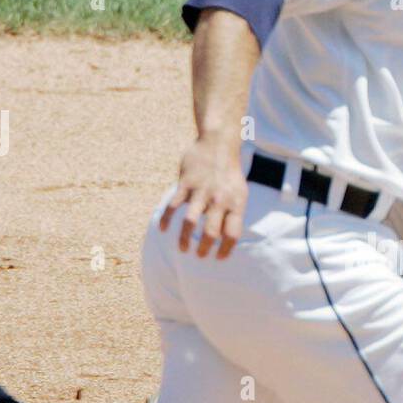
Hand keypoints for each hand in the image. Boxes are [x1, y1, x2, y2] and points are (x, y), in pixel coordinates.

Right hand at [158, 138, 247, 257]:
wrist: (218, 143)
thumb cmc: (230, 173)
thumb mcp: (240, 192)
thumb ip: (233, 213)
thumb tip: (227, 237)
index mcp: (236, 203)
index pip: (233, 233)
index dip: (226, 249)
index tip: (220, 258)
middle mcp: (219, 199)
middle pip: (211, 232)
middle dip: (204, 248)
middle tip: (200, 256)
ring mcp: (202, 191)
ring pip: (190, 222)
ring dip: (184, 238)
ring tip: (182, 249)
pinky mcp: (186, 183)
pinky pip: (173, 205)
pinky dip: (166, 219)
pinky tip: (162, 229)